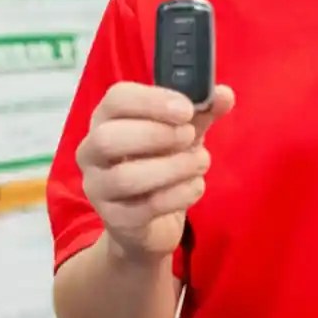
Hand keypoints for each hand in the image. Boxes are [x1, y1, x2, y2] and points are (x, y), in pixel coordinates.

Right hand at [76, 81, 236, 261]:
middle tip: (189, 136)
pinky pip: (147, 206)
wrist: (151, 222)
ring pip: (126, 177)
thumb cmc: (162, 164)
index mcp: (106, 119)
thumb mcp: (183, 133)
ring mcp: (99, 189)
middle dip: (156, 134)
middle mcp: (92, 152)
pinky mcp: (117, 220)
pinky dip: (181, 193)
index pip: (116, 99)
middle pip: (108, 138)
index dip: (152, 101)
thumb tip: (225, 94)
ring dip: (173, 167)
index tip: (186, 108)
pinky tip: (195, 185)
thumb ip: (203, 112)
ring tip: (200, 162)